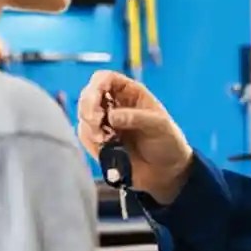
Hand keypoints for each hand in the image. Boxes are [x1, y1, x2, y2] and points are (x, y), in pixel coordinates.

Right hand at [77, 71, 194, 204]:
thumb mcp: (159, 125)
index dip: (96, 84)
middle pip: (88, 95)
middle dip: (88, 107)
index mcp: (130, 93)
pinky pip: (85, 136)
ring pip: (83, 116)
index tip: (95, 98)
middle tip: (96, 121)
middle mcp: (115, 105)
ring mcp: (106, 124)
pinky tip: (105, 146)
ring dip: (89, 127)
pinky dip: (90, 140)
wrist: (166, 172)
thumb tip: (111, 116)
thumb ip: (135, 118)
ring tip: (104, 139)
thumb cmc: (168, 142)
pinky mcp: (100, 142)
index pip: (105, 78)